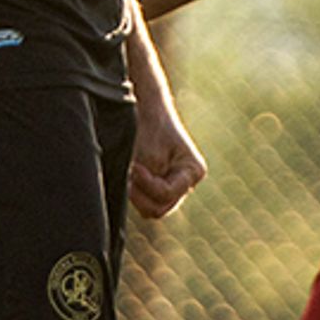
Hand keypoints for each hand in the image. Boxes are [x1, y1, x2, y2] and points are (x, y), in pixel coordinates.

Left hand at [129, 91, 204, 219]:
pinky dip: (134, 191)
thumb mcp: (148, 156)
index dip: (147, 184)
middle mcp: (186, 182)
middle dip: (140, 194)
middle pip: (160, 208)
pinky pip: (145, 202)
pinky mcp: (158, 185)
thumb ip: (147, 186)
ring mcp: (173, 186)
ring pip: (152, 208)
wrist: (142, 106)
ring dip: (136, 194)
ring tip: (128, 172)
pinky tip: (128, 174)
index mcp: (192, 172)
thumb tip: (143, 213)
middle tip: (128, 173)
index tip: (135, 167)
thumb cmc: (147, 126)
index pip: (166, 194)